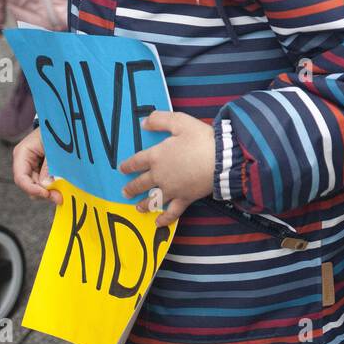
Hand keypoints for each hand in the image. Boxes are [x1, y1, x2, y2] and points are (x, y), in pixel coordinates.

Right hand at [12, 128, 60, 204]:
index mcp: (22, 153)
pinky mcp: (39, 168)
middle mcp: (23, 161)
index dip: (32, 189)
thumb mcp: (53, 148)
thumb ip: (49, 166)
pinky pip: (43, 181)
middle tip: (60, 197)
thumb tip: (46, 186)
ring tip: (62, 193)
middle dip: (43, 192)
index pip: (21, 177)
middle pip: (29, 185)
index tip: (46, 194)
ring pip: (36, 185)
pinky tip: (61, 187)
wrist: (61, 121)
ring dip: (48, 190)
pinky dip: (51, 185)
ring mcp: (31, 165)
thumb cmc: (56, 130)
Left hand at [120, 111, 215, 226]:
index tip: (122, 169)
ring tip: (138, 207)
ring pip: (152, 200)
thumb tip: (143, 122)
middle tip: (125, 192)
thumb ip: (160, 120)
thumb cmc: (201, 139)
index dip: (127, 165)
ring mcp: (171, 189)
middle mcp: (160, 175)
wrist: (221, 159)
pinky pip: (172, 212)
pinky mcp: (184, 198)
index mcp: (156, 156)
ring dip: (143, 204)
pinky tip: (159, 223)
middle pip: (141, 183)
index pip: (136, 162)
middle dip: (131, 188)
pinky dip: (165, 219)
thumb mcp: (180, 121)